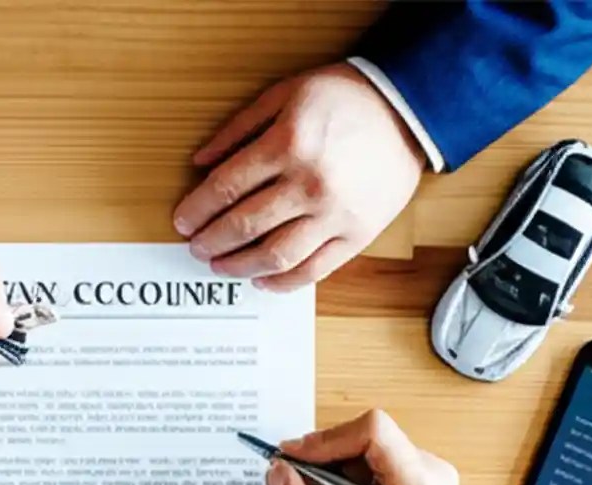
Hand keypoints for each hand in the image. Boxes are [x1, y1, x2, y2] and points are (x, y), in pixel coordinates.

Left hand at [174, 63, 423, 290]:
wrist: (408, 110)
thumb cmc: (344, 99)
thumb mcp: (284, 95)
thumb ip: (238, 129)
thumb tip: (200, 163)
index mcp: (287, 145)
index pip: (225, 189)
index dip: (197, 210)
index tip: (183, 221)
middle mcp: (310, 184)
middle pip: (243, 226)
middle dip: (211, 241)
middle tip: (197, 246)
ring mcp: (335, 214)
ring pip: (275, 256)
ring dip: (239, 266)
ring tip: (221, 265)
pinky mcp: (357, 235)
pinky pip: (314, 270)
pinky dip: (282, 282)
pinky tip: (261, 278)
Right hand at [268, 410, 517, 484]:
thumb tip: (276, 473)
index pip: (372, 431)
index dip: (326, 439)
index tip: (291, 462)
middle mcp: (431, 471)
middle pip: (363, 437)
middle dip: (323, 461)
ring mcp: (427, 475)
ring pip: (363, 450)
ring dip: (333, 475)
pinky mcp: (418, 483)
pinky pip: (371, 464)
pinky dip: (345, 483)